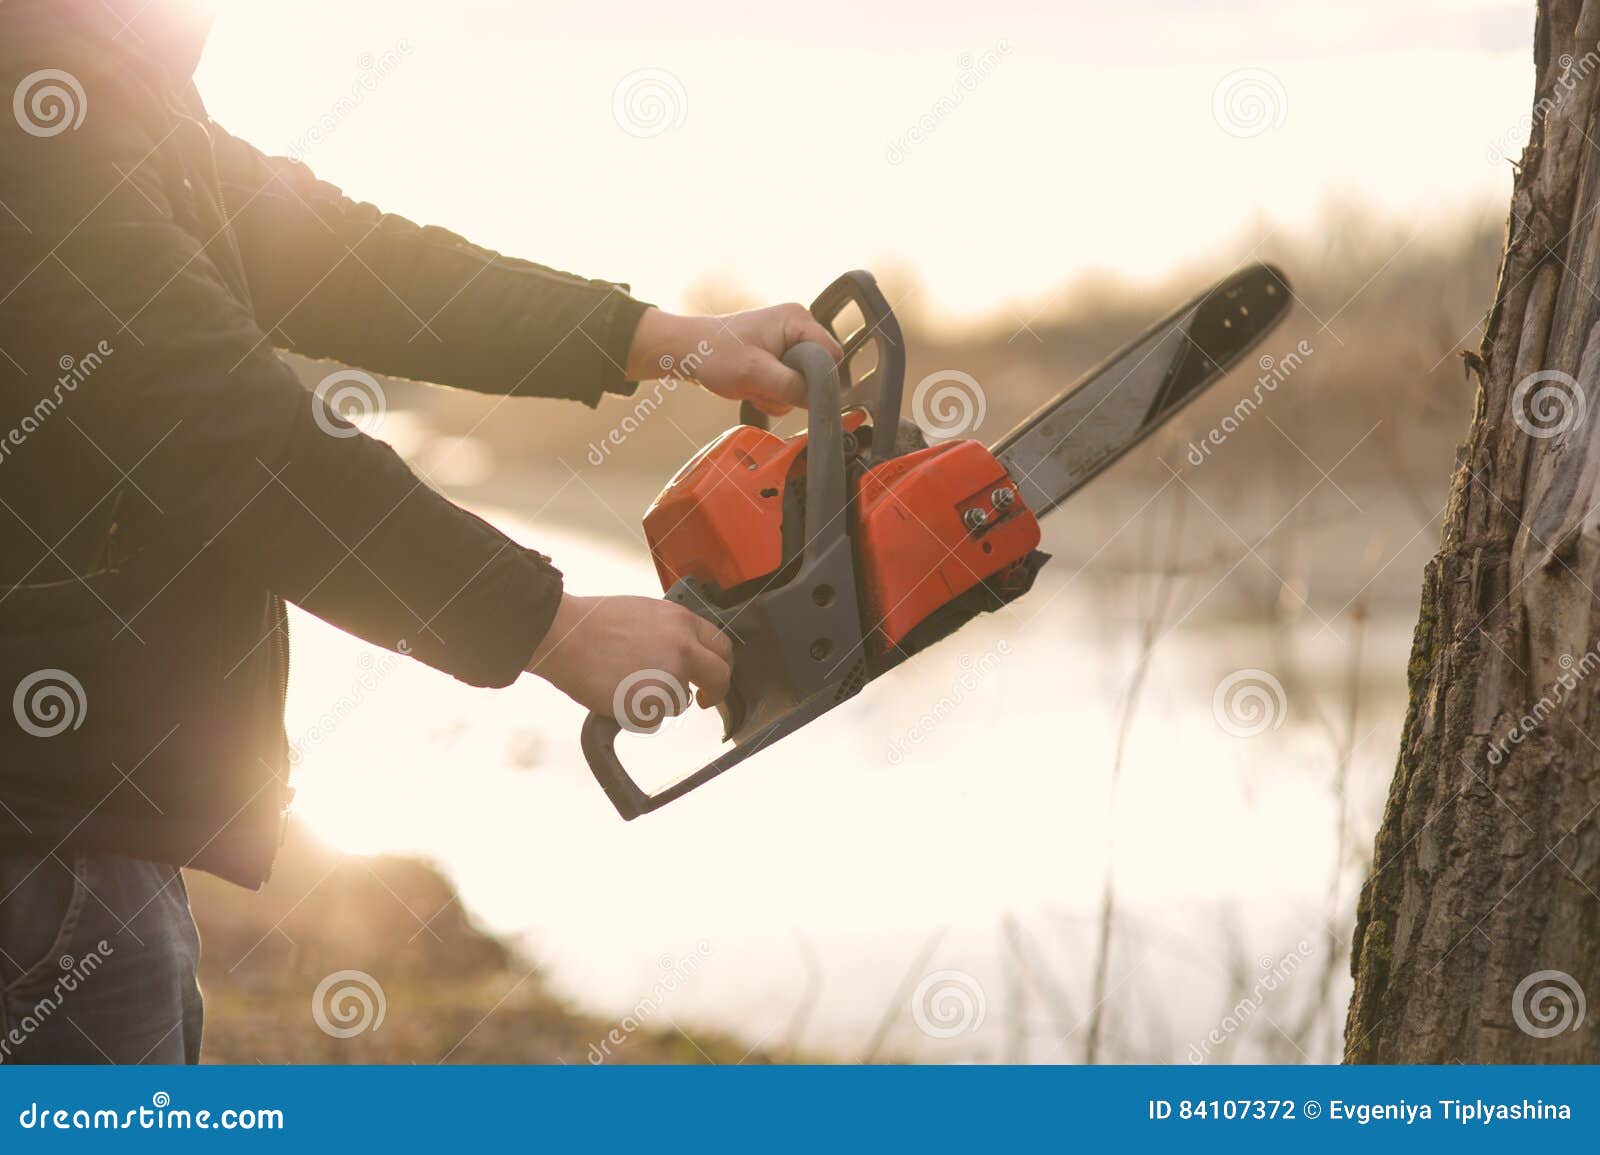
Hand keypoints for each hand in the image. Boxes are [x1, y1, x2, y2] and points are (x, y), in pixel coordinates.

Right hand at [526, 593, 733, 720]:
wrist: (564, 635)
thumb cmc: (593, 622)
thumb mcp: (646, 613)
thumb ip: (673, 632)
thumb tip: (687, 651)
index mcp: (682, 622)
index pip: (722, 646)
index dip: (721, 664)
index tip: (714, 675)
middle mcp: (682, 650)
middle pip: (720, 677)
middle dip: (715, 692)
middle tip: (705, 699)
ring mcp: (668, 678)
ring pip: (680, 702)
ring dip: (660, 700)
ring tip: (628, 682)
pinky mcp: (650, 704)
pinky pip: (653, 719)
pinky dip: (637, 714)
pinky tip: (618, 695)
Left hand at [625, 304, 842, 415]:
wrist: (686, 352)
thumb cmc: (713, 353)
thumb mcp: (754, 373)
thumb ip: (791, 387)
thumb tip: (817, 401)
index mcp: (797, 320)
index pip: (832, 355)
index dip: (820, 379)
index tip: (796, 391)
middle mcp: (796, 328)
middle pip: (817, 372)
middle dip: (792, 388)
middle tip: (763, 386)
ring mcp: (786, 343)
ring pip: (801, 383)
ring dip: (778, 394)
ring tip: (753, 386)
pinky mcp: (777, 357)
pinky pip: (788, 385)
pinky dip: (771, 393)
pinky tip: (752, 388)